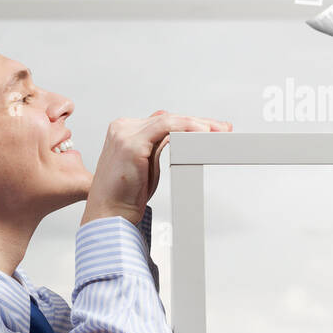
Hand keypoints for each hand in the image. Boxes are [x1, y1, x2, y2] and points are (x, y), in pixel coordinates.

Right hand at [81, 110, 231, 227]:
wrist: (111, 214)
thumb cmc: (126, 195)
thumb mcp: (148, 164)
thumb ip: (160, 145)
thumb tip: (183, 137)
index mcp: (125, 131)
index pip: (164, 120)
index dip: (190, 123)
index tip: (212, 129)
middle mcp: (124, 128)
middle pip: (169, 118)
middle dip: (198, 123)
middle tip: (222, 128)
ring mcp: (125, 133)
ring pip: (170, 120)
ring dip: (197, 124)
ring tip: (217, 130)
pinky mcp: (130, 142)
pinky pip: (165, 127)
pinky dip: (186, 127)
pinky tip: (201, 131)